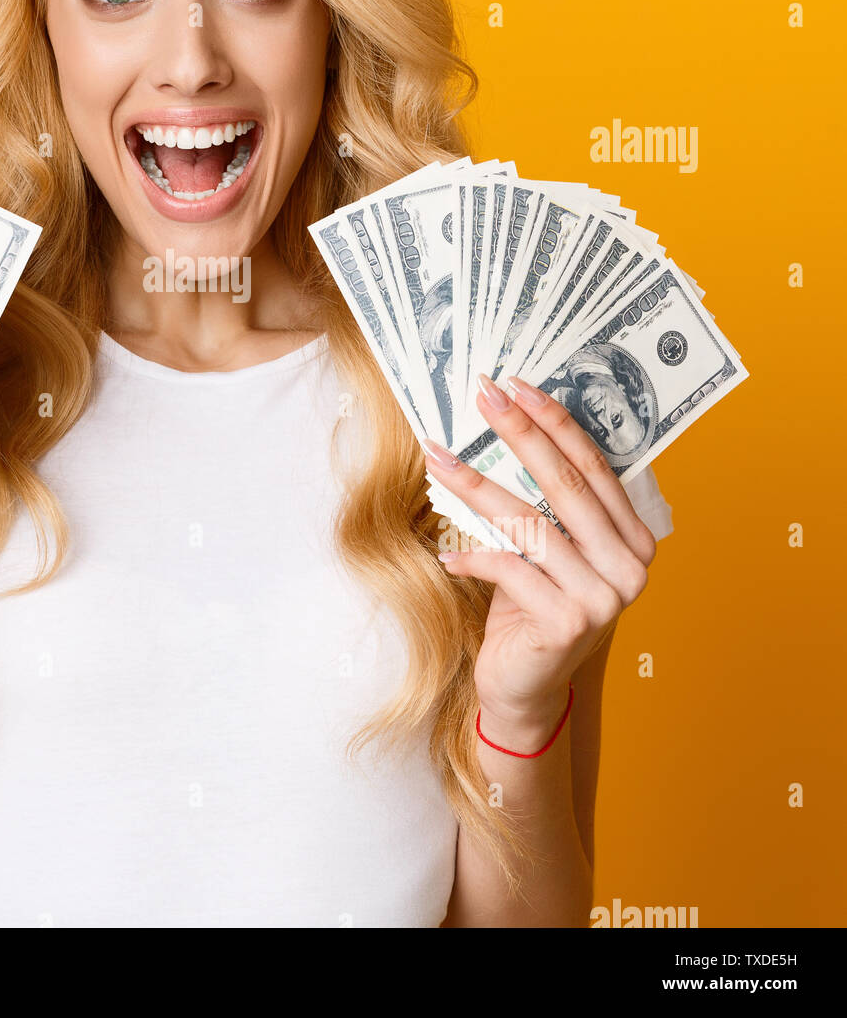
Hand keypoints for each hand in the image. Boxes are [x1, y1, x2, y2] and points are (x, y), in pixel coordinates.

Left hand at [422, 373, 656, 748]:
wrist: (525, 686)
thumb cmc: (531, 606)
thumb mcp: (545, 549)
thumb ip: (545, 504)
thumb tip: (504, 427)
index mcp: (634, 538)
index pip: (594, 466)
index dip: (554, 422)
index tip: (516, 386)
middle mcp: (630, 565)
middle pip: (566, 484)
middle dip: (518, 434)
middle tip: (481, 396)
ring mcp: (604, 596)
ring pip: (530, 522)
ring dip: (475, 486)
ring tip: (437, 458)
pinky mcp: (568, 621)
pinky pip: (510, 569)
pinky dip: (473, 558)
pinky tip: (447, 555)